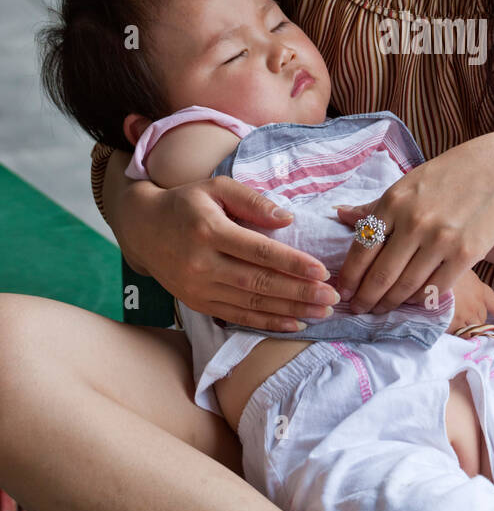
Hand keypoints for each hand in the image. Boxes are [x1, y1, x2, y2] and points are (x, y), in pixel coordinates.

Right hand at [120, 177, 340, 330]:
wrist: (142, 230)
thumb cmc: (186, 203)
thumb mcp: (216, 187)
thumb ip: (252, 200)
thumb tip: (287, 218)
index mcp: (209, 231)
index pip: (259, 251)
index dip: (292, 263)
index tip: (322, 271)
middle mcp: (202, 264)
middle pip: (259, 283)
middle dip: (300, 293)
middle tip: (333, 298)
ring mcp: (198, 288)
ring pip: (251, 304)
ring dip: (290, 311)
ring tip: (323, 313)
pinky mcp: (197, 303)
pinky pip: (237, 317)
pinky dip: (267, 323)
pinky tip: (294, 324)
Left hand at [332, 130, 493, 316]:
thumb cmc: (451, 174)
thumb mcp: (409, 183)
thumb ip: (376, 205)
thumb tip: (339, 213)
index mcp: (393, 201)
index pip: (361, 248)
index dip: (349, 276)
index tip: (344, 290)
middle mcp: (413, 222)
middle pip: (380, 275)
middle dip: (365, 298)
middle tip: (358, 309)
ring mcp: (440, 240)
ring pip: (406, 286)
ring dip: (390, 304)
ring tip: (382, 310)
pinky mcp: (465, 255)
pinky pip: (435, 288)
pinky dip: (420, 300)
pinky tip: (413, 301)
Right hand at [446, 271, 493, 335]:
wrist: (431, 276)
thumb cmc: (444, 267)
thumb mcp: (460, 268)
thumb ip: (466, 278)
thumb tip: (465, 274)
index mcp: (479, 290)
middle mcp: (476, 305)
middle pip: (482, 321)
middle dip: (476, 322)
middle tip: (464, 318)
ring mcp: (465, 316)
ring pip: (471, 331)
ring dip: (466, 331)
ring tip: (455, 327)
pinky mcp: (453, 324)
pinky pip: (457, 334)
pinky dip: (453, 333)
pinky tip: (446, 328)